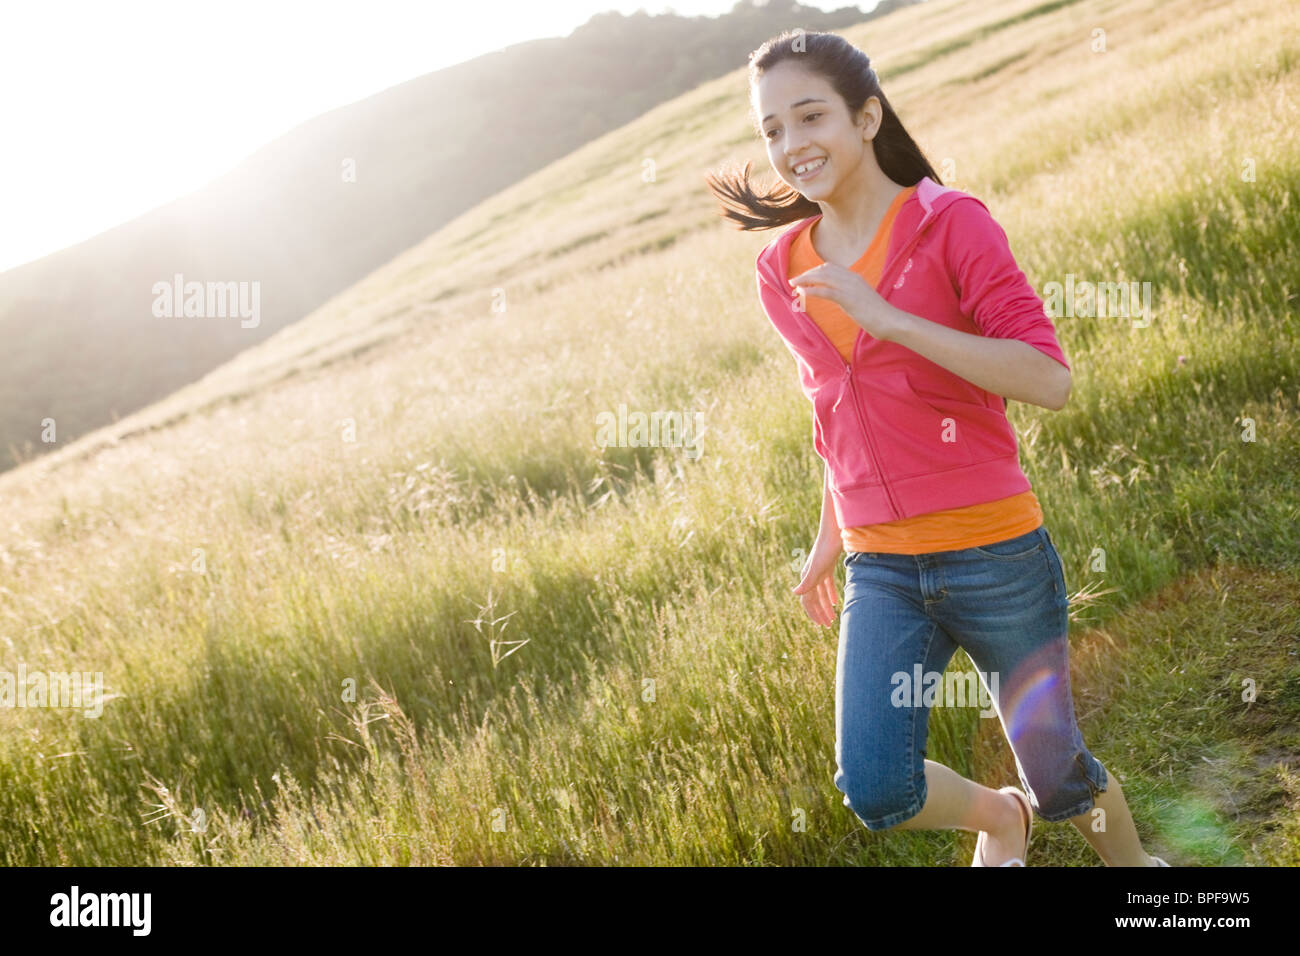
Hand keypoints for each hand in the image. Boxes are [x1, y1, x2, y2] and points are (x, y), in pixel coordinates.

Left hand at [788, 263, 904, 341]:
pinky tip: (802, 291)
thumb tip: (838, 298)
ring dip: (805, 279)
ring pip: (822, 277)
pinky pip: (826, 291)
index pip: (830, 268)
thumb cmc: (877, 314)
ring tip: (793, 284)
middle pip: (823, 270)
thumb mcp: (861, 300)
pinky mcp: (848, 298)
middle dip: (807, 274)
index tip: (804, 277)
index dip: (814, 271)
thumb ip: (849, 296)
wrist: (890, 320)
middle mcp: (851, 278)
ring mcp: (850, 287)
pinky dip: (812, 290)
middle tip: (793, 281)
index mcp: (854, 277)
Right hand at [791, 533, 843, 627]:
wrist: (834, 534)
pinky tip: (837, 602)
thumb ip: (806, 581)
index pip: (807, 601)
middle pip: (814, 599)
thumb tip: (794, 593)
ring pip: (821, 594)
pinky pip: (827, 584)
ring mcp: (819, 572)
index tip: (821, 624)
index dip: (813, 613)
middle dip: (821, 613)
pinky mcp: (827, 567)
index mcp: (807, 578)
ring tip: (833, 617)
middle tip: (828, 625)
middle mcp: (811, 576)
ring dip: (827, 606)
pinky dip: (831, 594)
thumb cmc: (825, 550)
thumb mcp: (817, 568)